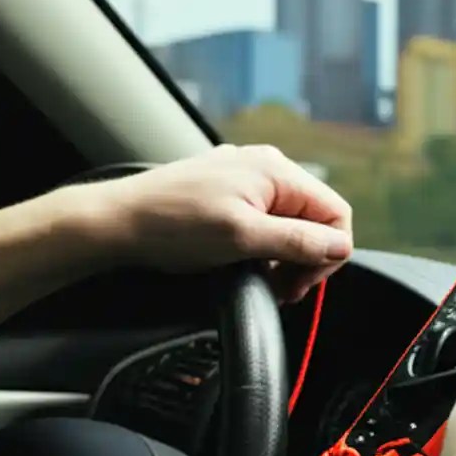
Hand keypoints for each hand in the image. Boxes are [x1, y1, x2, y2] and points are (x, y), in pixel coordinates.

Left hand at [84, 144, 352, 301]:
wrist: (115, 222)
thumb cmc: (172, 224)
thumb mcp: (243, 238)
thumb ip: (298, 241)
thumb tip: (340, 247)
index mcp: (276, 171)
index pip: (335, 212)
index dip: (328, 253)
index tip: (302, 282)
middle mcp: (265, 166)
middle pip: (314, 217)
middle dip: (305, 257)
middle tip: (283, 288)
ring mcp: (245, 176)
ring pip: (290, 221)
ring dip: (284, 254)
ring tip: (262, 277)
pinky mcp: (227, 190)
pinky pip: (265, 218)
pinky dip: (263, 244)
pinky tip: (245, 261)